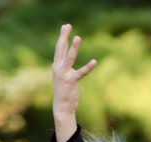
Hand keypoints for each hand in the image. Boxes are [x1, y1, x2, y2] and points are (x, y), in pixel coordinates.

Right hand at [52, 23, 96, 141]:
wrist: (61, 107)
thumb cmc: (63, 91)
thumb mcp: (62, 75)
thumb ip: (64, 64)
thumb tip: (66, 54)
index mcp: (56, 66)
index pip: (59, 49)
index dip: (62, 37)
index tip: (65, 26)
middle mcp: (58, 68)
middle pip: (61, 49)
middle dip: (64, 37)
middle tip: (68, 26)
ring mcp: (64, 75)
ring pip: (69, 58)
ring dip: (74, 48)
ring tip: (78, 37)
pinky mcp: (72, 82)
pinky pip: (81, 73)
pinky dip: (88, 67)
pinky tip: (94, 61)